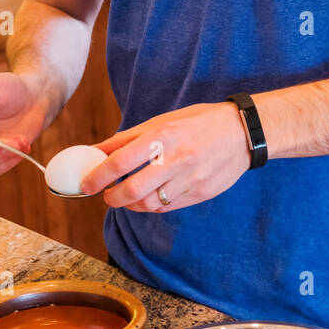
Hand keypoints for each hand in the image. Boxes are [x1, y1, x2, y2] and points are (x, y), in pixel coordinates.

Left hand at [81, 101, 250, 211]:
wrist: (242, 132)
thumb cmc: (198, 122)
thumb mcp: (162, 121)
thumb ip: (127, 138)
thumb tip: (95, 150)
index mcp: (162, 135)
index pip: (120, 161)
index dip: (98, 177)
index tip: (85, 185)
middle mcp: (175, 158)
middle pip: (131, 190)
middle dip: (112, 198)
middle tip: (106, 196)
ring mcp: (189, 178)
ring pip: (148, 204)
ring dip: (131, 204)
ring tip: (126, 196)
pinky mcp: (200, 193)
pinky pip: (167, 207)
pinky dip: (151, 206)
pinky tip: (149, 197)